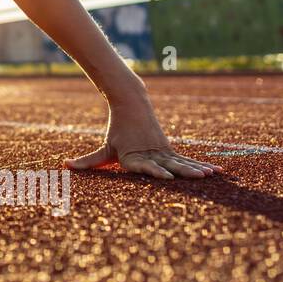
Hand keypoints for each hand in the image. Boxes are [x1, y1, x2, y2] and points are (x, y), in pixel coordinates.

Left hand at [66, 94, 223, 178]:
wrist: (131, 103)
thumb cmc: (117, 131)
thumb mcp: (104, 148)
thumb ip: (88, 161)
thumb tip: (65, 165)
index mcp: (134, 156)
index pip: (145, 166)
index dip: (155, 172)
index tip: (166, 177)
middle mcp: (151, 154)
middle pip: (168, 164)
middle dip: (183, 172)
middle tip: (196, 178)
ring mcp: (163, 152)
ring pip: (181, 162)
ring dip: (195, 169)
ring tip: (209, 175)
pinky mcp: (170, 150)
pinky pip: (188, 160)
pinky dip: (201, 165)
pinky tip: (217, 171)